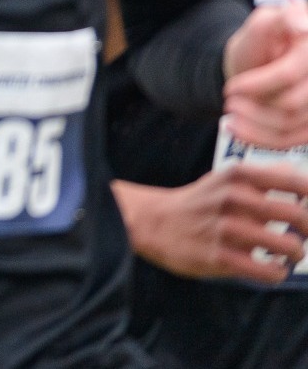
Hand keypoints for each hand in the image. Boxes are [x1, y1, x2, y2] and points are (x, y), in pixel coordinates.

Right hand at [119, 165, 307, 281]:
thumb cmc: (200, 202)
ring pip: (287, 246)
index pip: (295, 182)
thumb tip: (295, 173)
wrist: (153, 223)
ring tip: (292, 254)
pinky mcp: (218, 257)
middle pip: (297, 215)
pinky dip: (277, 272)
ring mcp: (224, 229)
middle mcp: (232, 198)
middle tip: (306, 235)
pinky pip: (266, 271)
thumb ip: (263, 177)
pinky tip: (272, 268)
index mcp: (237, 175)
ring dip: (296, 253)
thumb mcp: (225, 180)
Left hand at [224, 1, 307, 146]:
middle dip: (256, 107)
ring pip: (293, 124)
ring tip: (231, 117)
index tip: (231, 89)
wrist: (257, 66)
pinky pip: (294, 139)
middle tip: (229, 104)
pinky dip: (264, 138)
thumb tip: (302, 24)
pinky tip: (239, 131)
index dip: (260, 83)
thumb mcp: (263, 24)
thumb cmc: (259, 44)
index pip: (290, 74)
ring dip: (256, 124)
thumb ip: (279, 20)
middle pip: (293, 104)